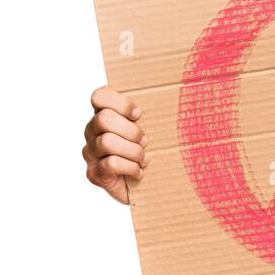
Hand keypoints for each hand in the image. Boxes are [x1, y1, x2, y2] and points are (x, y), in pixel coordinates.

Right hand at [83, 85, 147, 204]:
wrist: (150, 187)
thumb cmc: (153, 151)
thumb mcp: (155, 127)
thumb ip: (157, 108)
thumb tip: (183, 87)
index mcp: (105, 114)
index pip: (99, 96)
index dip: (120, 103)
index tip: (139, 114)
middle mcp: (93, 131)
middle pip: (104, 119)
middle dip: (131, 131)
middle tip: (145, 141)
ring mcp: (91, 152)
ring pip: (106, 142)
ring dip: (133, 151)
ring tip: (143, 159)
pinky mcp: (94, 173)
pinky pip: (111, 164)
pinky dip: (130, 168)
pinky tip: (138, 172)